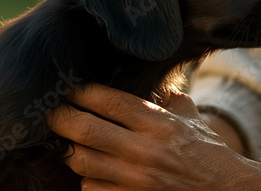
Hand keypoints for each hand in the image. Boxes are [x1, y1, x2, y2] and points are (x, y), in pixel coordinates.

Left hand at [47, 84, 256, 190]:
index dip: (82, 92)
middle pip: (85, 129)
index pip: (108, 101)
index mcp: (158, 123)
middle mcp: (143, 150)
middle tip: (53, 112)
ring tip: (66, 139)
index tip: (71, 89)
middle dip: (61, 118)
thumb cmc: (207, 152)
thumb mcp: (191, 117)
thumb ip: (168, 97)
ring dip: (69, 148)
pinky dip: (85, 176)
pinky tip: (89, 167)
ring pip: (80, 160)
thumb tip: (153, 80)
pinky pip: (90, 187)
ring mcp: (134, 179)